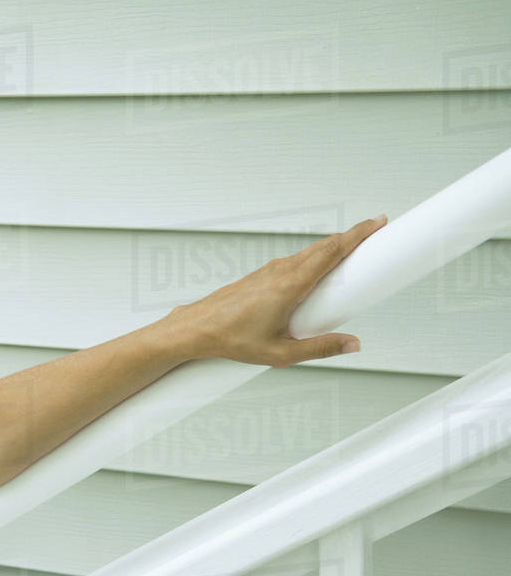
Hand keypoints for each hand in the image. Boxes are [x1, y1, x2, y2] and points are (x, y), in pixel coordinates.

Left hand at [170, 214, 388, 367]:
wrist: (197, 328)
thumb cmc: (231, 338)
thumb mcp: (282, 352)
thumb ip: (320, 348)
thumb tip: (351, 344)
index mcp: (290, 285)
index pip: (331, 252)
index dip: (357, 235)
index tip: (377, 224)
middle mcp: (280, 272)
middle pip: (325, 246)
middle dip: (353, 237)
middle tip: (377, 234)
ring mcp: (270, 271)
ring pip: (310, 252)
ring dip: (334, 248)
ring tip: (356, 252)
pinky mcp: (263, 275)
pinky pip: (297, 261)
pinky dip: (316, 258)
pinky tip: (322, 270)